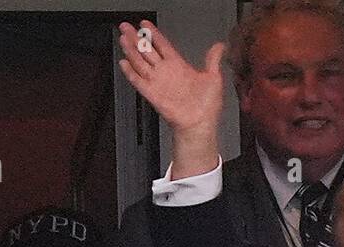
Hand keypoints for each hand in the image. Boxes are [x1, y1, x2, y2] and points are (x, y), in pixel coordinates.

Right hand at [117, 20, 224, 176]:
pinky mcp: (153, 95)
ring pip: (140, 62)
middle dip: (135, 38)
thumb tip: (220, 46)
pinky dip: (130, 73)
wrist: (200, 124)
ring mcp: (158, 83)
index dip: (153, 34)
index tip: (144, 25)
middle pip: (146, 50)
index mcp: (178, 66)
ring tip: (123, 38)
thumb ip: (213, 60)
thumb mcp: (214, 78)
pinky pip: (138, 82)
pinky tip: (124, 63)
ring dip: (131, 50)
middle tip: (126, 27)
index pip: (162, 45)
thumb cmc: (207, 106)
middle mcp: (166, 72)